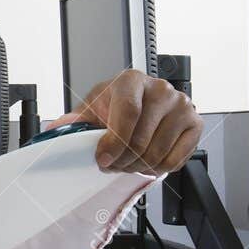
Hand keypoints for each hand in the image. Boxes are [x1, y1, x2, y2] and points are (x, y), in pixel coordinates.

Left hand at [40, 69, 201, 174]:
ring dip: (138, 167)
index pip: (128, 112)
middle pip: (141, 139)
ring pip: (156, 153)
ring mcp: (181, 105)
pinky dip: (158, 169)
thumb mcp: (92, 109)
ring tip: (129, 161)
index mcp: (132, 80)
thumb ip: (74, 121)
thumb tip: (54, 131)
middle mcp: (160, 89)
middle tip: (113, 164)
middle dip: (121, 160)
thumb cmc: (116, 105)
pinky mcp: (194, 124)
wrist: (142, 105)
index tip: (102, 158)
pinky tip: (147, 159)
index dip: (114, 142)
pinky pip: (174, 160)